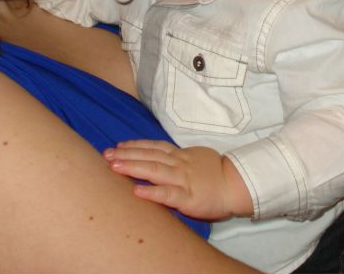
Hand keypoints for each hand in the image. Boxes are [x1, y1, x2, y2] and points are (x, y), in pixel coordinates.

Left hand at [103, 140, 251, 220]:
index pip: (154, 147)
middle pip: (149, 156)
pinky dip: (151, 192)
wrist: (237, 185)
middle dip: (126, 154)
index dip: (135, 145)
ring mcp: (183, 180)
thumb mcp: (196, 158)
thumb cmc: (216, 173)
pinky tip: (136, 191)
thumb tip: (161, 157)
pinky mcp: (188, 197)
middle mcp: (179, 164)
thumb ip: (178, 157)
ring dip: (132, 167)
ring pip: (154, 170)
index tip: (118, 145)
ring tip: (114, 166)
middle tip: (106, 154)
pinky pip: (168, 194)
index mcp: (181, 155)